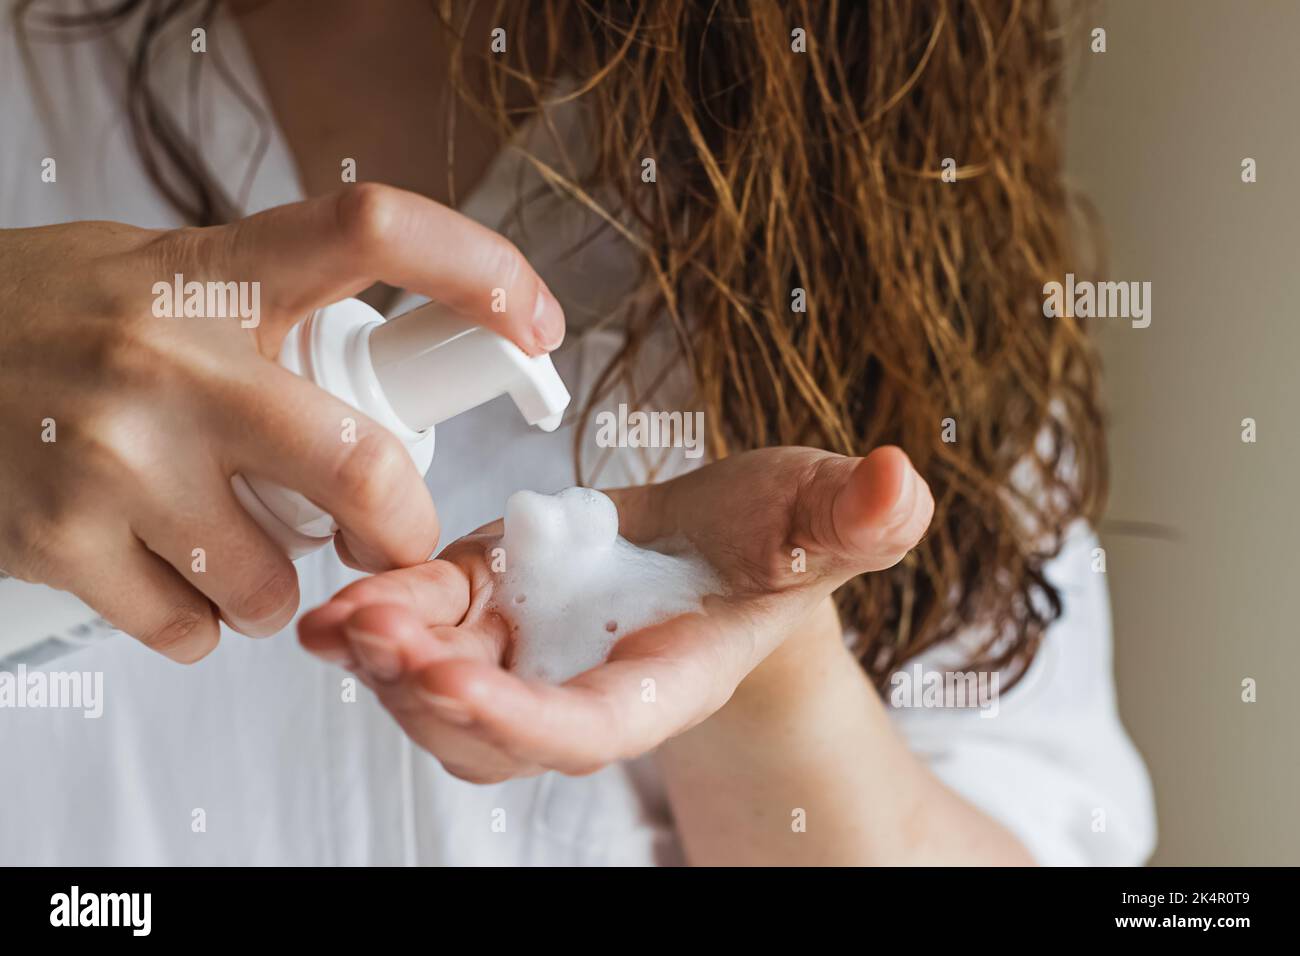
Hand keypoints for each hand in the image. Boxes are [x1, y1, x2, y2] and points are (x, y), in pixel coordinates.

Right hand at [0, 184, 563, 660]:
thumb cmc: (49, 315)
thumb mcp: (163, 272)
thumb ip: (267, 314)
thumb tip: (386, 385)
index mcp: (214, 268)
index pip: (374, 231)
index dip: (479, 267)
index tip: (537, 320)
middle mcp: (171, 354)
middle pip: (361, 465)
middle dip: (402, 530)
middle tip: (395, 541)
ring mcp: (113, 452)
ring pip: (273, 577)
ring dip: (278, 586)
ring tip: (230, 545)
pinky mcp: (61, 539)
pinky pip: (195, 628)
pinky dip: (202, 624)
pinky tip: (163, 572)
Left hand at [298, 446, 932, 780]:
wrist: (721, 544)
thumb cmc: (774, 539)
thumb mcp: (816, 515)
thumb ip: (853, 517)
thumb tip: (901, 483)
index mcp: (663, 679)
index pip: (589, 728)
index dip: (523, 719)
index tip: (452, 681)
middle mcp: (583, 685)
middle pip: (491, 734)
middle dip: (425, 696)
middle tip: (370, 637)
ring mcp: (528, 653)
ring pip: (438, 696)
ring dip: (383, 666)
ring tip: (340, 619)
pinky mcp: (489, 609)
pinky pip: (424, 632)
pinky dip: (376, 622)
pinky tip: (339, 601)